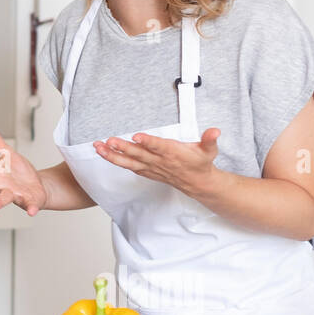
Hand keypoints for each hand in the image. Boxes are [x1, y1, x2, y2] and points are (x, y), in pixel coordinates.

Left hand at [92, 127, 221, 197]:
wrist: (198, 183)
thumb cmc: (201, 163)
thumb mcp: (209, 150)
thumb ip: (210, 139)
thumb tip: (215, 131)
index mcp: (173, 153)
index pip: (159, 147)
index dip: (148, 142)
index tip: (137, 137)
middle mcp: (160, 161)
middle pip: (139, 154)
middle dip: (123, 148)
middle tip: (108, 141)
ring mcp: (152, 167)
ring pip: (129, 161)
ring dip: (113, 155)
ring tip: (98, 148)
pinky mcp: (147, 171)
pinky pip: (129, 166)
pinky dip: (117, 161)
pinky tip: (106, 155)